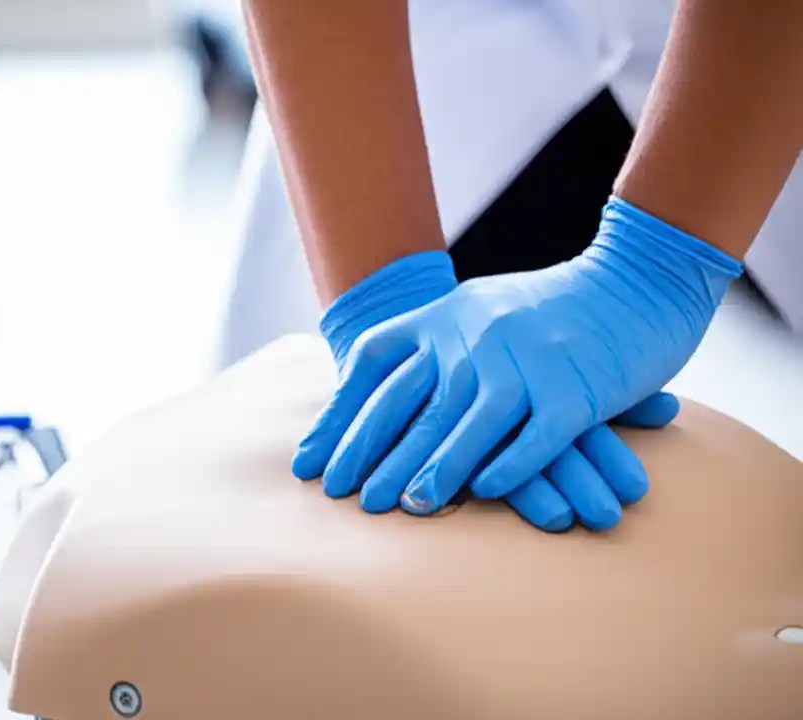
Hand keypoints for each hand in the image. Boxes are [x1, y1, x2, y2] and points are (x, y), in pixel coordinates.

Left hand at [298, 197, 740, 521]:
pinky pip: (537, 434)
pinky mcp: (576, 388)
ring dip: (436, 468)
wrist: (637, 278)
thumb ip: (426, 346)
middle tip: (352, 499)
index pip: (372, 370)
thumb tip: (368, 393)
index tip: (312, 464)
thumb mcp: (472, 311)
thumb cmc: (544, 308)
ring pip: (469, 422)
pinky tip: (484, 492)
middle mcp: (475, 335)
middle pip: (414, 403)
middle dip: (377, 456)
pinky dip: (510, 464)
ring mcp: (526, 360)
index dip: (339, 419)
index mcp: (442, 316)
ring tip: (408, 507)